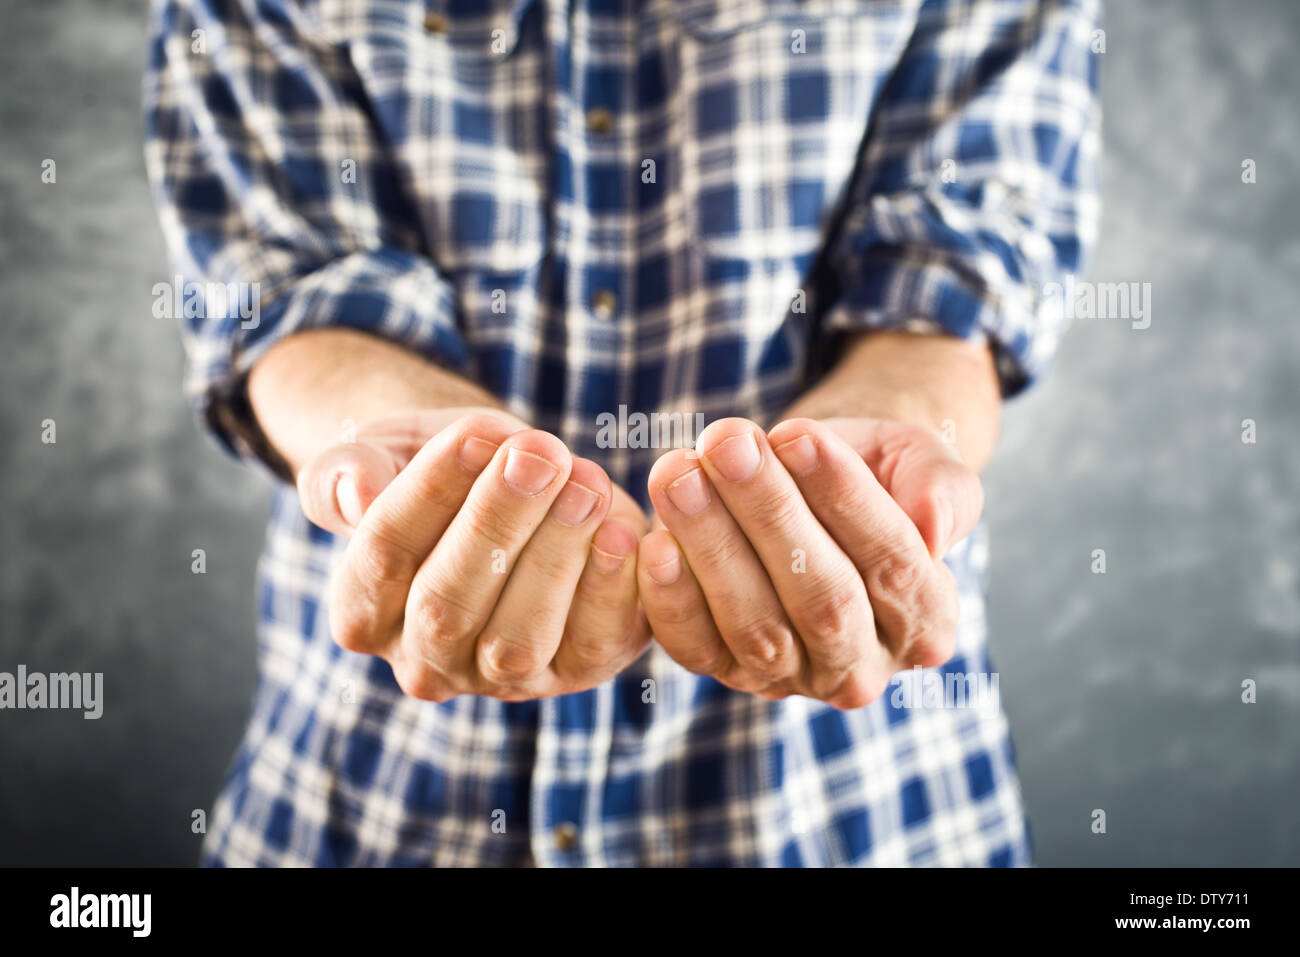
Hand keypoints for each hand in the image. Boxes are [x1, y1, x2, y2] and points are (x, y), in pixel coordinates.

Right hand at [297, 409, 650, 701]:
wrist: (525, 481)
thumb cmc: (447, 468)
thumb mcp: (388, 450)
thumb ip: (348, 469)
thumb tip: (355, 493)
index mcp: (362, 611)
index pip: (383, 555)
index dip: (430, 492)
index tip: (477, 432)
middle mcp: (424, 661)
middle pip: (446, 605)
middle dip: (497, 522)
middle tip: (540, 454)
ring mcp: (499, 678)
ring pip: (517, 639)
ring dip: (555, 556)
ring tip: (585, 483)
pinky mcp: (575, 669)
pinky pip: (590, 644)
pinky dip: (607, 590)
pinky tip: (620, 532)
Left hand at [636, 416, 981, 708]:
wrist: (814, 485)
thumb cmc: (876, 471)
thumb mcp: (923, 462)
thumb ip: (943, 490)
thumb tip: (933, 527)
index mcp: (928, 621)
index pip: (893, 565)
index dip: (844, 500)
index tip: (798, 434)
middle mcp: (864, 666)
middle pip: (821, 598)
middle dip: (768, 515)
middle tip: (726, 444)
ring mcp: (792, 679)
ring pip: (755, 624)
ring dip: (711, 544)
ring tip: (679, 472)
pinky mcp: (727, 672)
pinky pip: (697, 646)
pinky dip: (672, 598)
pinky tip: (654, 541)